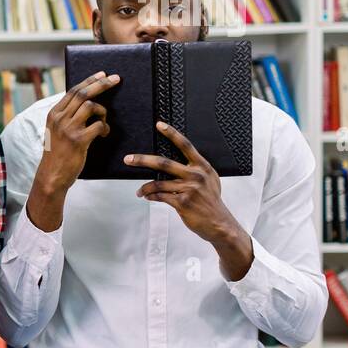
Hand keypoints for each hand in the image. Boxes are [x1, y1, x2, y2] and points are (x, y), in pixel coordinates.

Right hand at [33, 72, 118, 194]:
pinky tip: (103, 134)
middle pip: (84, 93)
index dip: (89, 81)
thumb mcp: (56, 130)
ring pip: (91, 106)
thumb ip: (67, 116)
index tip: (102, 74)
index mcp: (54, 114)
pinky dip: (105, 128)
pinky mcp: (79, 140)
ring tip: (103, 122)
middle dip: (102, 84)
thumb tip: (85, 102)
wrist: (51, 175)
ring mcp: (68, 129)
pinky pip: (98, 125)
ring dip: (103, 112)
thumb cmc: (57, 153)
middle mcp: (60, 118)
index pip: (73, 90)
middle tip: (116, 79)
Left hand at [125, 122, 247, 251]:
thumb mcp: (210, 180)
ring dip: (145, 187)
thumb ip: (195, 170)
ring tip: (140, 191)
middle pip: (164, 163)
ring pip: (158, 183)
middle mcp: (196, 175)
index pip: (186, 146)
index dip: (172, 134)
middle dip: (142, 160)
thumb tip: (175, 163)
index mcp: (203, 166)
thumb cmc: (211, 201)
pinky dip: (151, 196)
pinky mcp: (182, 203)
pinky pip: (160, 196)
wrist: (219, 223)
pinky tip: (148, 197)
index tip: (159, 125)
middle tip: (128, 159)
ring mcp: (189, 189)